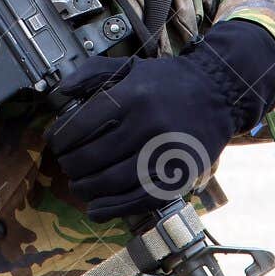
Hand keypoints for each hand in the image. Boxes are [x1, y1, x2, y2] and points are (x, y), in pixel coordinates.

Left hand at [48, 20, 274, 221]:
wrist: (219, 92)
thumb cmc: (168, 81)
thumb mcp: (129, 67)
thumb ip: (91, 73)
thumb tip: (59, 92)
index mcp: (133, 95)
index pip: (83, 124)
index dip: (61, 138)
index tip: (56, 143)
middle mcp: (148, 124)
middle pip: (94, 156)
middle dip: (71, 165)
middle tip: (66, 165)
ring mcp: (165, 153)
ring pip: (112, 181)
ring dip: (86, 188)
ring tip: (78, 185)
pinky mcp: (179, 175)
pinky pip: (138, 200)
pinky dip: (112, 209)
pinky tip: (96, 209)